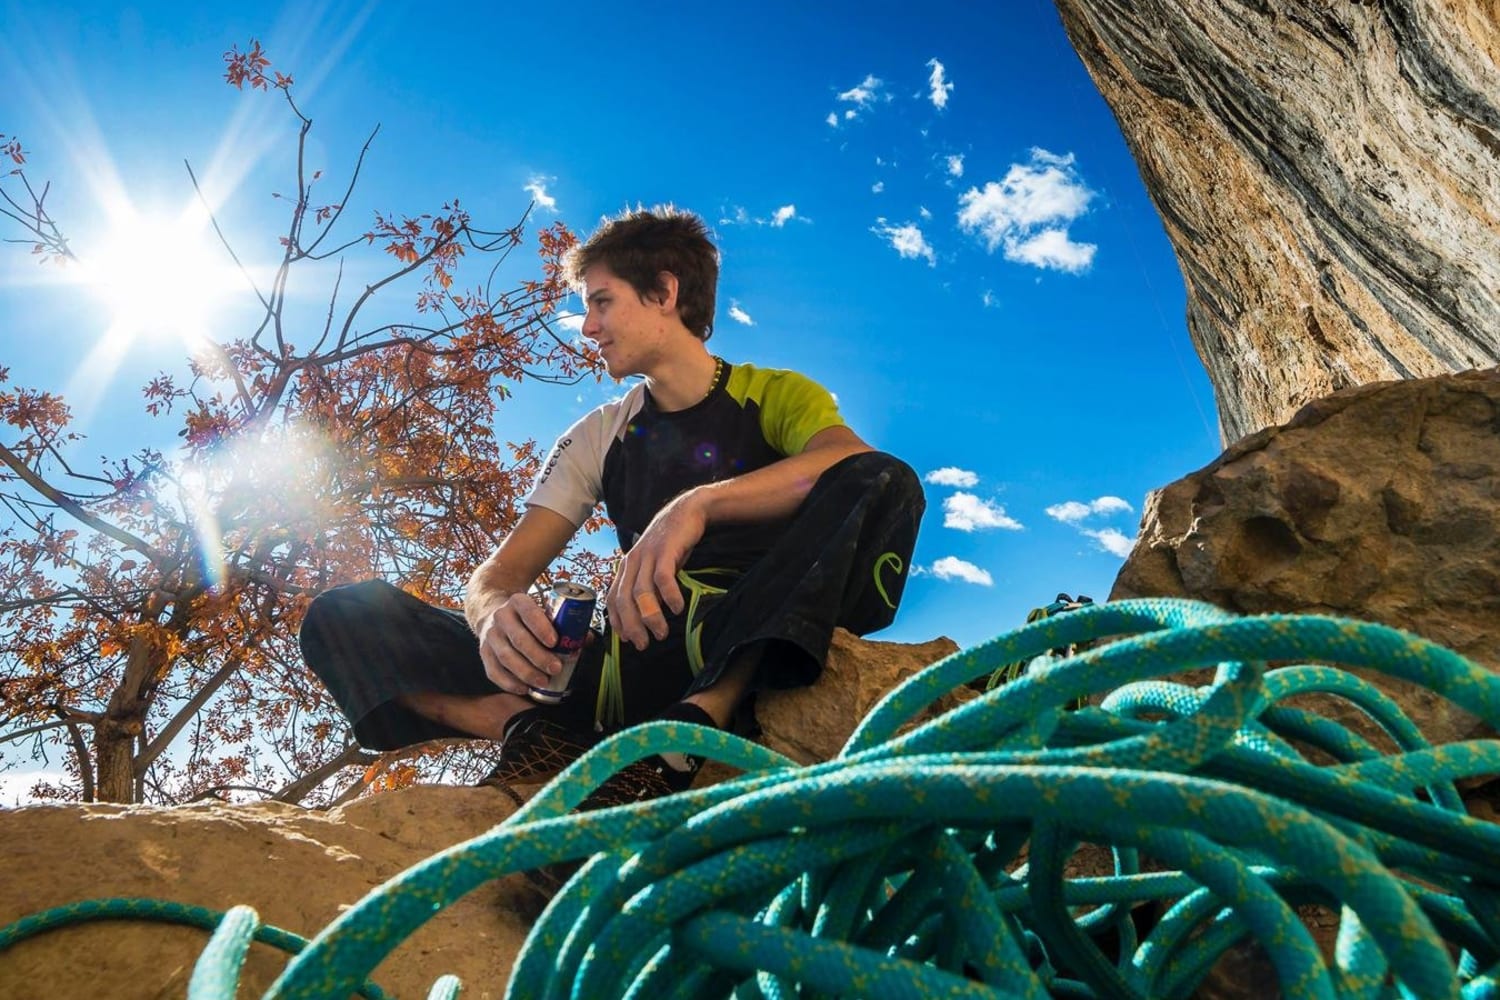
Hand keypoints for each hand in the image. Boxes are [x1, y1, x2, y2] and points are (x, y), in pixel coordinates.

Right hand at [475, 593, 559, 694]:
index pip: (529, 612)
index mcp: (518, 602)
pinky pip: (494, 671)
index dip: (541, 628)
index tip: (555, 642)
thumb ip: (565, 623)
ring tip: (543, 682)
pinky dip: (509, 683)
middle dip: (539, 656)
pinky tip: (524, 688)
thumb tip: (587, 640)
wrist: (493, 613)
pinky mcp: (483, 653)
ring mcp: (490, 636)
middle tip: (556, 668)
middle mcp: (500, 617)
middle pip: (519, 639)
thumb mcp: (542, 610)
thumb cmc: (528, 617)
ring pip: (506, 657)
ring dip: (526, 672)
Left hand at [608, 491, 706, 649]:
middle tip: (643, 644)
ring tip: (662, 633)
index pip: (613, 598)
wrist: (685, 511)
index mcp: (626, 567)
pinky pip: (664, 577)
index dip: (617, 621)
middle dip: (632, 625)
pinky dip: (669, 595)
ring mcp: (648, 556)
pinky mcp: (666, 551)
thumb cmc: (669, 544)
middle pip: (624, 599)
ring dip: (650, 616)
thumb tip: (645, 617)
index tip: (627, 639)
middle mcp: (632, 562)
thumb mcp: (652, 566)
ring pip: (642, 592)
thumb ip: (647, 587)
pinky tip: (677, 608)